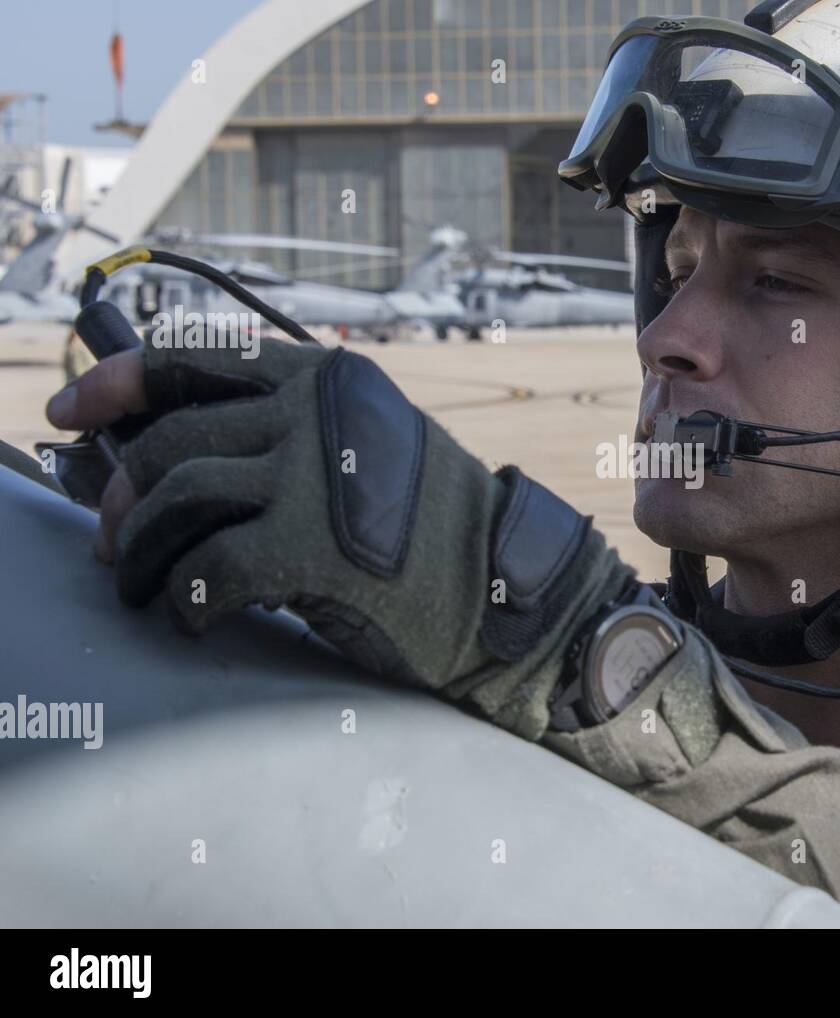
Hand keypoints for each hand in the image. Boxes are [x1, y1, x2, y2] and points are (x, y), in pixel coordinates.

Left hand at [45, 337, 632, 737]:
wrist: (505, 589)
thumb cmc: (432, 528)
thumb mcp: (367, 446)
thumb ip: (288, 432)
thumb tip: (173, 457)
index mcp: (323, 379)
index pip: (191, 358)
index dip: (114, 383)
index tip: (69, 412)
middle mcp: (312, 414)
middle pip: (170, 443)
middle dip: (121, 499)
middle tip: (113, 542)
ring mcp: (311, 478)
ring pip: (174, 502)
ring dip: (139, 553)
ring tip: (141, 585)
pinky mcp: (310, 550)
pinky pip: (207, 572)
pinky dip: (185, 600)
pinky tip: (193, 617)